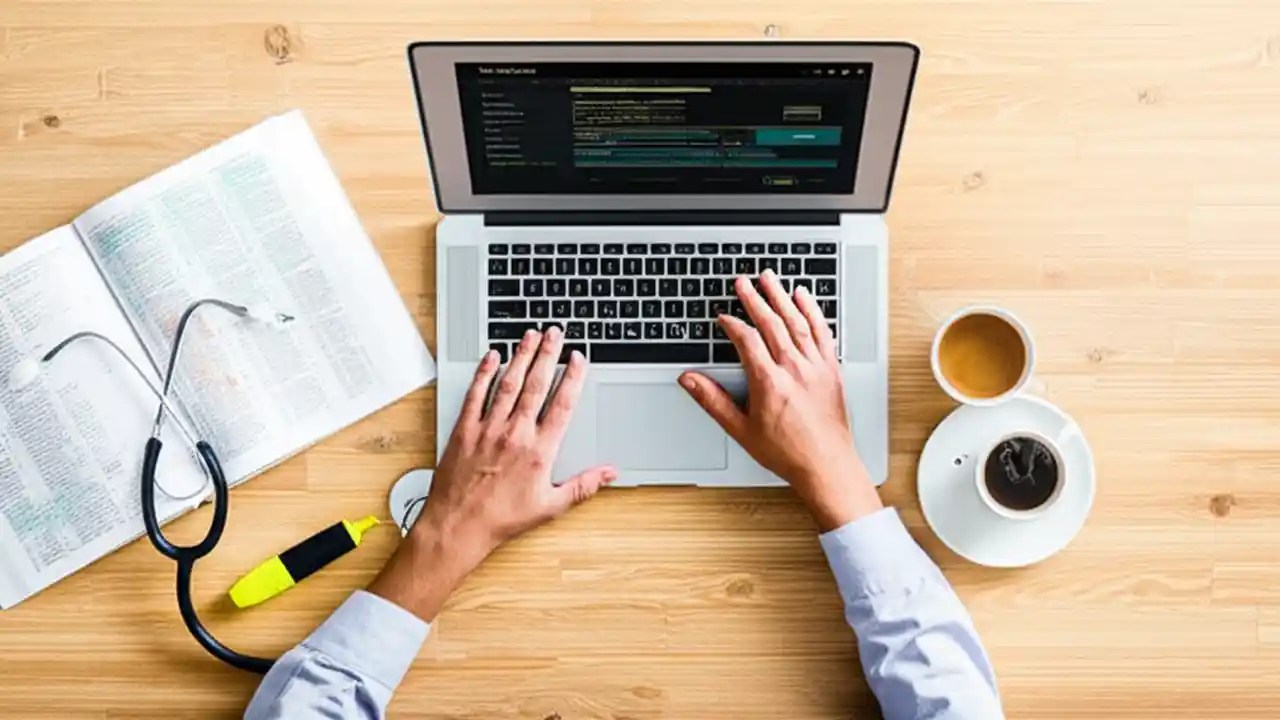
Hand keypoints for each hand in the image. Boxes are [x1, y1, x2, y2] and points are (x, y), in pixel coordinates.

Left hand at [369, 328, 615, 619]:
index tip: (579, 358)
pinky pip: (476, 394)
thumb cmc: (502, 519)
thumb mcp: (551, 506)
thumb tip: (610, 473)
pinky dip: (484, 372)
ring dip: (521, 356)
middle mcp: (515, 434)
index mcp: (540, 451)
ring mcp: (488, 429)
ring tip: (530, 336)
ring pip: (508, 383)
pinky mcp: (464, 430)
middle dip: (548, 355)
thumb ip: (584, 485)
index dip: (573, 378)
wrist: (458, 526)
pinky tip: (492, 356)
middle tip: (556, 333)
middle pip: (537, 385)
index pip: (562, 404)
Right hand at [678, 271, 881, 530]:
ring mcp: (815, 366)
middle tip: (742, 282)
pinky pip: (822, 332)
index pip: (747, 339)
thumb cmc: (787, 453)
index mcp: (769, 382)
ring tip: (769, 279)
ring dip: (781, 297)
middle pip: (772, 322)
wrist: (826, 465)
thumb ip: (713, 401)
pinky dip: (812, 311)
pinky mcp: (832, 369)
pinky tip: (804, 298)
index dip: (732, 324)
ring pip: (796, 321)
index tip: (722, 316)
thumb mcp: (741, 429)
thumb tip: (690, 380)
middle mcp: (794, 369)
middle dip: (754, 299)